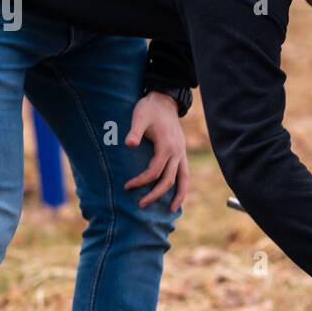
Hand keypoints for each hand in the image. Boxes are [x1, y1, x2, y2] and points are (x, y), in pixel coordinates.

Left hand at [123, 92, 189, 211]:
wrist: (164, 100)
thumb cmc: (149, 109)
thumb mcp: (140, 116)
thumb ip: (135, 131)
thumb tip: (129, 144)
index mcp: (167, 146)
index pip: (154, 171)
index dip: (141, 181)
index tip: (127, 186)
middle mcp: (177, 152)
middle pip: (169, 180)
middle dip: (156, 194)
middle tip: (141, 204)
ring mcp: (181, 153)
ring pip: (184, 179)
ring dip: (178, 195)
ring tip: (171, 210)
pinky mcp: (181, 152)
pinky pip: (184, 173)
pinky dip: (182, 185)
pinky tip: (176, 194)